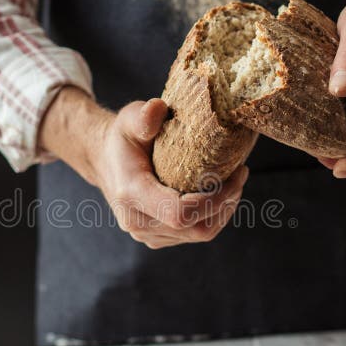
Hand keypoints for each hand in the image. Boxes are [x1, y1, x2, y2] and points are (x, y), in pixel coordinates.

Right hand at [91, 98, 247, 248]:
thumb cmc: (123, 137)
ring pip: (199, 234)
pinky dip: (213, 216)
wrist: (103, 160)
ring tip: (235, 182)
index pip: (180, 213)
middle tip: (241, 174)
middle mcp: (137, 222)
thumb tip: (159, 108)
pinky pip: (194, 234)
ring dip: (223, 210)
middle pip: (196, 228)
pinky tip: (219, 193)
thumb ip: (144, 116)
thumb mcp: (130, 119)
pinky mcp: (157, 238)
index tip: (234, 172)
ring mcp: (146, 235)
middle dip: (225, 203)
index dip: (214, 199)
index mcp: (131, 194)